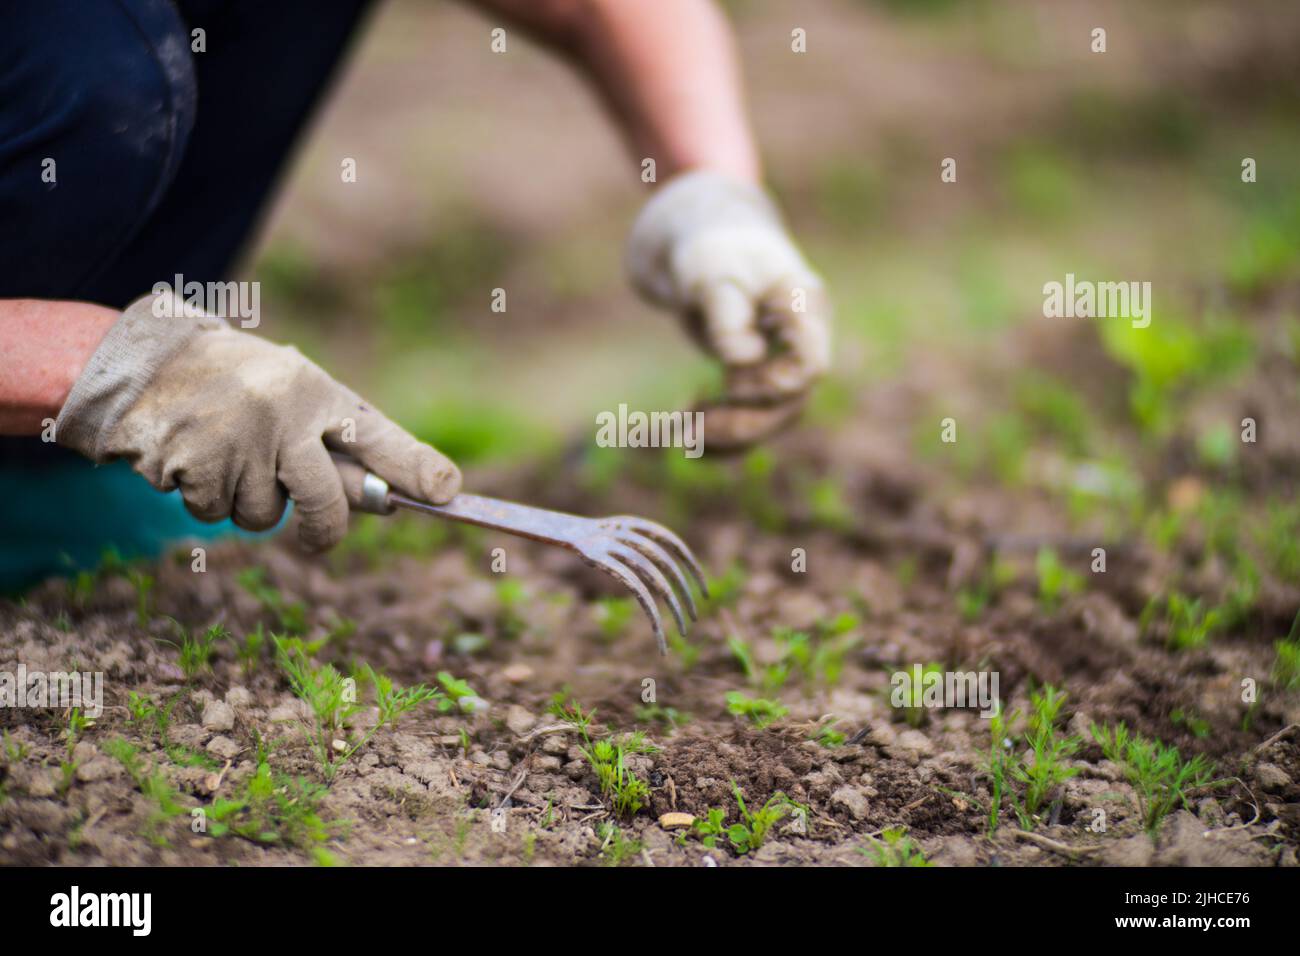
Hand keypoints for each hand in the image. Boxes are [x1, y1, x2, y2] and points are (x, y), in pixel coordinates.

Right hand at [55, 292, 459, 550]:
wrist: (147, 364)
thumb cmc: (242, 388)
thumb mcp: (296, 397)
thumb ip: (339, 444)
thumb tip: (392, 502)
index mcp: (315, 393)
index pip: (376, 436)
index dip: (412, 468)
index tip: (447, 492)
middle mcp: (282, 414)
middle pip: (326, 501)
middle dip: (327, 528)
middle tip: (320, 536)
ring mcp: (237, 441)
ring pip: (265, 516)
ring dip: (250, 503)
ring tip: (231, 456)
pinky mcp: (192, 464)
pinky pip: (215, 513)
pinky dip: (206, 498)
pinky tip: (195, 459)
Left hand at [626, 170, 830, 441]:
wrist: (702, 236)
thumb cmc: (709, 247)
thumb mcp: (710, 272)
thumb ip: (727, 312)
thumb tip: (742, 361)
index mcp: (802, 307)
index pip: (810, 367)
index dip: (773, 387)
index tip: (728, 381)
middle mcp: (800, 340)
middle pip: (788, 405)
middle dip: (735, 424)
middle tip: (679, 426)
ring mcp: (781, 360)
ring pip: (766, 421)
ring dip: (718, 437)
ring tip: (664, 432)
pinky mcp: (757, 377)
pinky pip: (745, 420)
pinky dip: (711, 436)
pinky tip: (671, 432)